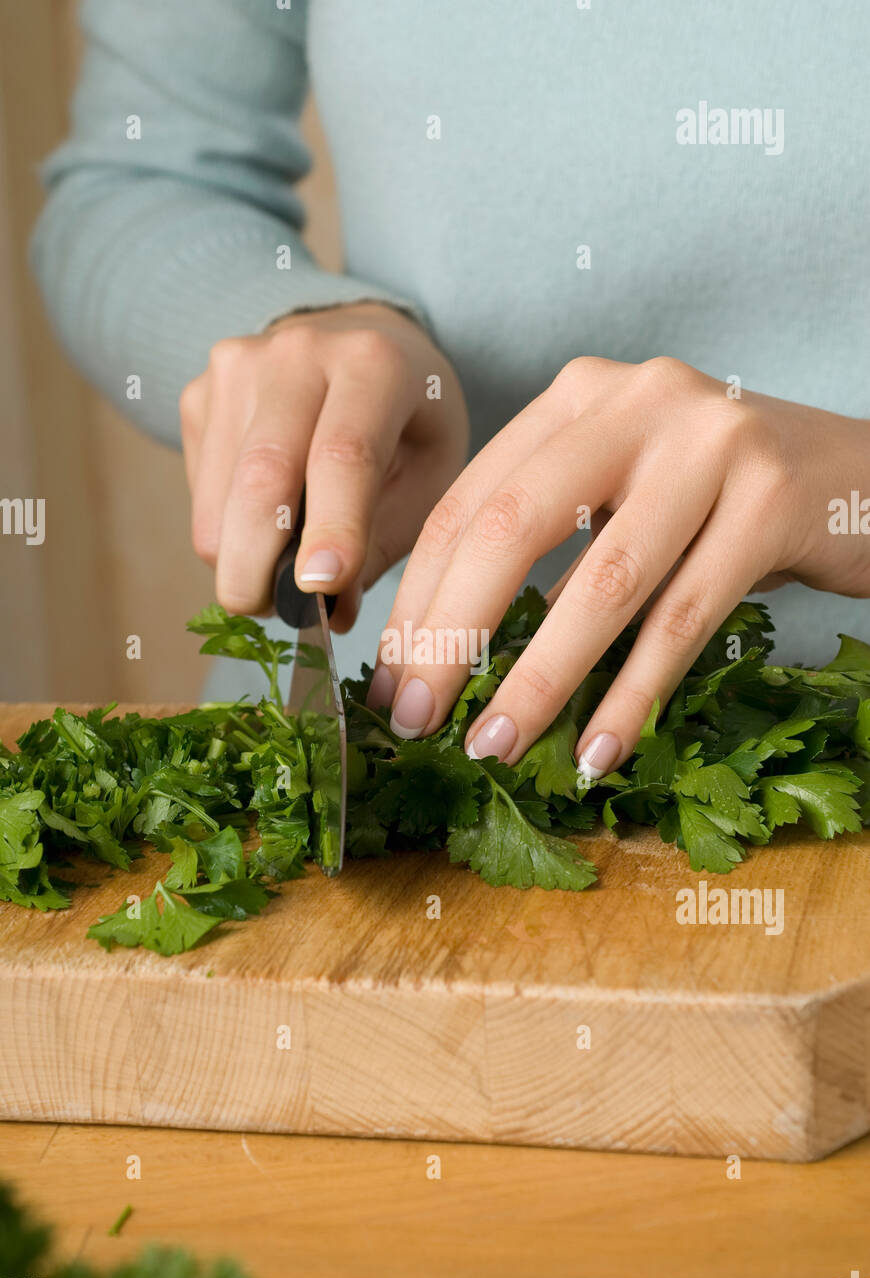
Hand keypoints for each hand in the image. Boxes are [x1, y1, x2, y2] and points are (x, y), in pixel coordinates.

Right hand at [179, 302, 467, 629]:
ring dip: (241, 560)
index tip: (319, 587)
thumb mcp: (429, 474)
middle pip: (262, 473)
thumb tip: (328, 611)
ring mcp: (237, 369)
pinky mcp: (198, 394)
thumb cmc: (408, 423)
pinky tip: (267, 522)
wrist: (360, 338)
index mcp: (375, 364)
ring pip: (219, 496)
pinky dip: (228, 533)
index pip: (344, 454)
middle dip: (259, 563)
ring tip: (282, 576)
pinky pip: (201, 492)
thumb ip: (384, 540)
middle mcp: (298, 354)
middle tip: (273, 614)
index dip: (331, 527)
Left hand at [371, 355, 869, 774]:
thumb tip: (444, 652)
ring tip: (492, 747)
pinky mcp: (773, 502)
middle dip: (450, 634)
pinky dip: (634, 695)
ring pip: (601, 584)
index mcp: (581, 397)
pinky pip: (684, 619)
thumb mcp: (627, 495)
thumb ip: (550, 541)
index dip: (420, 597)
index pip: (470, 500)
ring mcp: (712, 445)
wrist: (867, 479)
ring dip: (537, 680)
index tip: (392, 677)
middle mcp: (638, 401)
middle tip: (415, 718)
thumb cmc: (723, 503)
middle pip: (510, 528)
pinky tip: (597, 750)